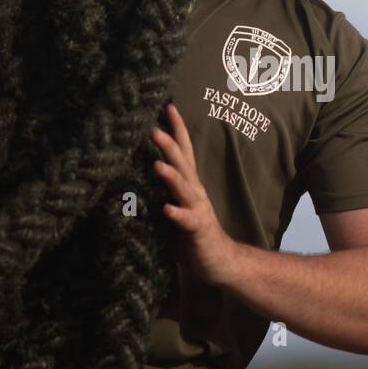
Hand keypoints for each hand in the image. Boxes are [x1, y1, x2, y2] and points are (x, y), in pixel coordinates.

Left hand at [151, 102, 239, 289]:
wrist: (221, 262)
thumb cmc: (195, 232)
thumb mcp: (179, 203)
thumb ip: (169, 185)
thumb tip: (145, 164)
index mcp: (189, 185)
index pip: (184, 151)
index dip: (177, 129)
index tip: (167, 106)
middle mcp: (195, 193)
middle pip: (183, 164)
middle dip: (169, 144)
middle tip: (153, 128)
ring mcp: (197, 210)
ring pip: (184, 189)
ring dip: (172, 176)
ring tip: (157, 164)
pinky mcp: (198, 231)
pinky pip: (187, 221)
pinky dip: (177, 214)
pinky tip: (167, 208)